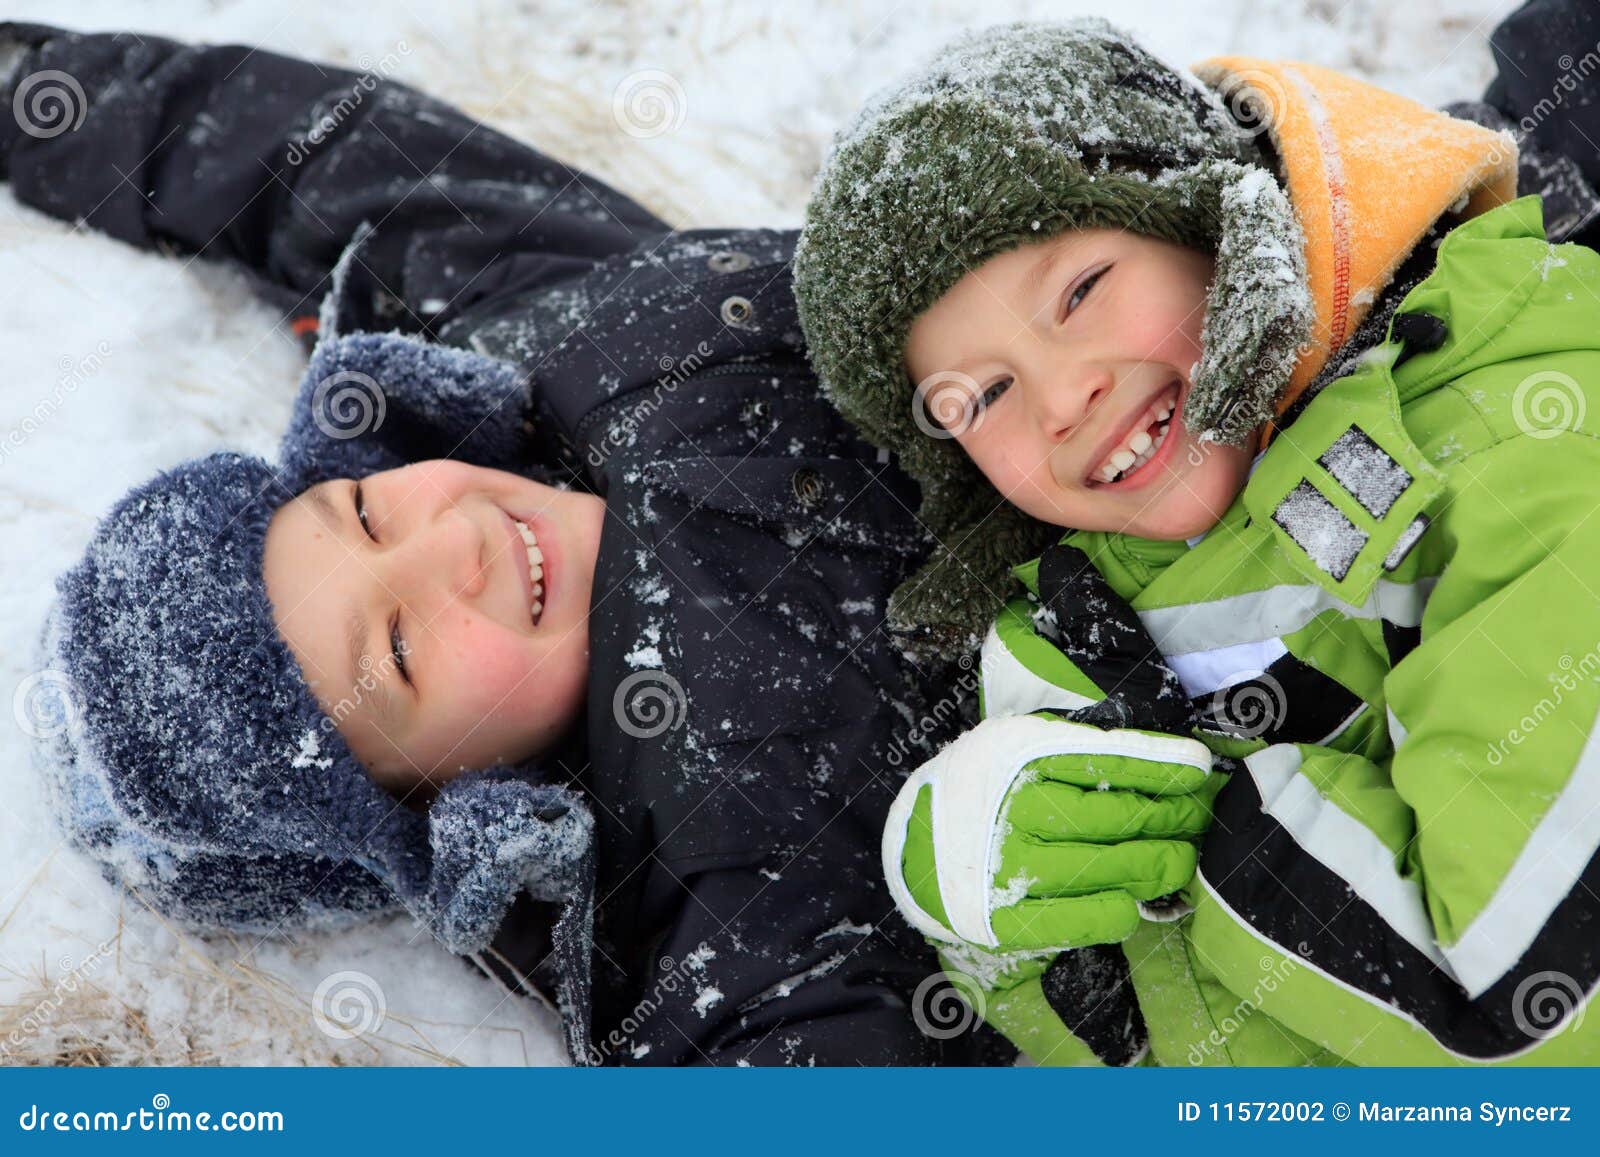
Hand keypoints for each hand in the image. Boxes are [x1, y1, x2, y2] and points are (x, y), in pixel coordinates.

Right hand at [883, 711, 1223, 952]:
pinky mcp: (1003, 920)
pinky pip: (1083, 920)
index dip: (1160, 764)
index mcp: (1014, 755)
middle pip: (1116, 817)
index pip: (1104, 758)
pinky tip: (1133, 902)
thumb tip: (1170, 760)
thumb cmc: (986, 793)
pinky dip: (1118, 912)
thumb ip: (1078, 750)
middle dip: (1172, 819)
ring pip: (1109, 868)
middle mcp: (1009, 807)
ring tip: (1180, 860)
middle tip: (1201, 822)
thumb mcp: (1017, 748)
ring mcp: (1005, 867)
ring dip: (1157, 865)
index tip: (1201, 768)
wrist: (914, 851)